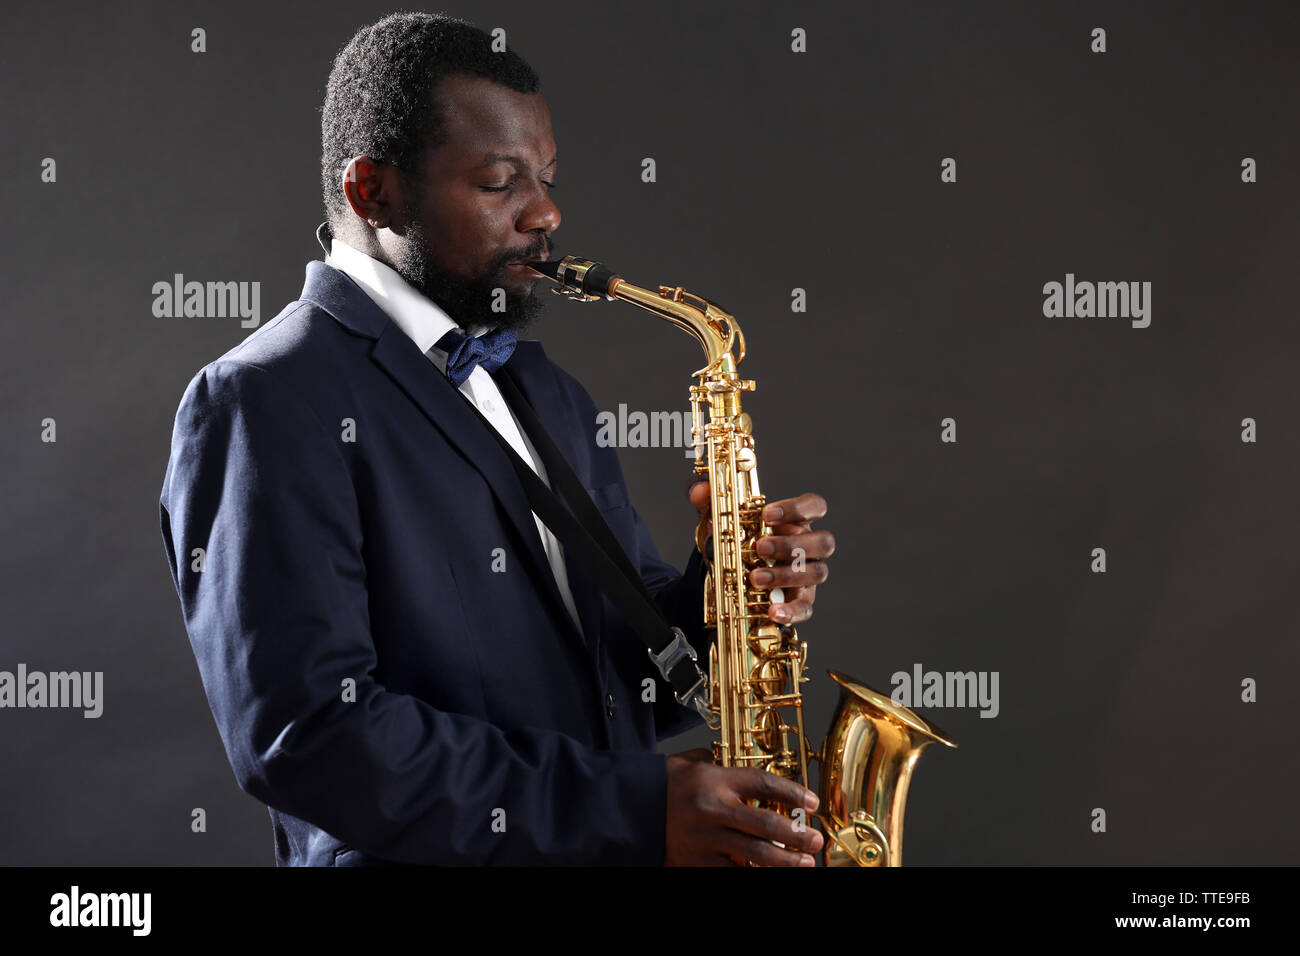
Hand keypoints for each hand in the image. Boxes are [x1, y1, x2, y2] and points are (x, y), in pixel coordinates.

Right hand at [664, 747, 824, 865]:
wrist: (626, 810)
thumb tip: (744, 766)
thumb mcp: (689, 762)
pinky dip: (754, 874)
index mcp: (714, 780)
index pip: (764, 784)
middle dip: (797, 834)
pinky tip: (769, 874)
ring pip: (755, 854)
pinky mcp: (697, 862)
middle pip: (766, 823)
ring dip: (785, 861)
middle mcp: (713, 810)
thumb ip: (718, 763)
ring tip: (803, 863)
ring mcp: (706, 839)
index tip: (812, 801)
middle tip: (815, 840)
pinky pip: (732, 872)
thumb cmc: (660, 784)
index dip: (793, 792)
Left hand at [687, 481, 834, 624]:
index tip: (767, 514)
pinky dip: (791, 611)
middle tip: (759, 548)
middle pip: (823, 541)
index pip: (814, 505)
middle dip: (790, 545)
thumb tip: (699, 492)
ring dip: (786, 575)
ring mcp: (807, 575)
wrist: (728, 574)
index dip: (798, 508)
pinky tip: (773, 612)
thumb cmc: (734, 540)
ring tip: (755, 579)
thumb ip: (707, 499)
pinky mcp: (800, 601)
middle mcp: (807, 547)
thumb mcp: (718, 517)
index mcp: (794, 521)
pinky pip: (806, 608)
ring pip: (817, 572)